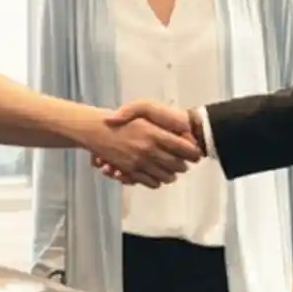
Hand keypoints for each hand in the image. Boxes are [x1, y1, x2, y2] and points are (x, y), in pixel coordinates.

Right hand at [81, 105, 200, 187]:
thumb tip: (183, 130)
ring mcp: (140, 162)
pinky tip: (159, 175)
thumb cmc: (122, 117)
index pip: (184, 148)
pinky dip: (158, 181)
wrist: (96, 129)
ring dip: (172, 174)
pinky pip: (151, 182)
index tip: (196, 153)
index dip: (193, 152)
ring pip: (166, 175)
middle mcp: (149, 149)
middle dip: (184, 165)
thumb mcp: (142, 109)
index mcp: (154, 133)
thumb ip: (162, 120)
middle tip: (186, 163)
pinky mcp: (131, 171)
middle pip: (178, 164)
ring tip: (173, 170)